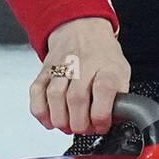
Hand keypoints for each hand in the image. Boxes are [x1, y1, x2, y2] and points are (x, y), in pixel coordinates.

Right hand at [30, 17, 129, 134]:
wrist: (82, 29)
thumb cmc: (103, 56)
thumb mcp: (122, 71)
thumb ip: (121, 96)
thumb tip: (118, 119)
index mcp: (106, 66)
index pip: (104, 89)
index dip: (102, 114)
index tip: (101, 125)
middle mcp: (82, 64)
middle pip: (77, 98)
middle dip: (79, 123)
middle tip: (84, 128)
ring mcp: (61, 67)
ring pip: (55, 96)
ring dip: (61, 119)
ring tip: (69, 126)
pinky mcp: (44, 71)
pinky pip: (36, 93)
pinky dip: (41, 112)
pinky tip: (51, 120)